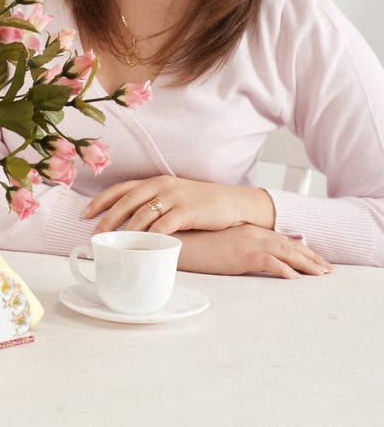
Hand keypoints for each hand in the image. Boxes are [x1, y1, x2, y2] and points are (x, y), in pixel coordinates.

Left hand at [81, 175, 273, 233]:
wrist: (233, 202)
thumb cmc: (202, 203)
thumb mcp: (175, 196)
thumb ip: (154, 203)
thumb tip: (130, 222)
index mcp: (156, 181)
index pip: (121, 189)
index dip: (101, 201)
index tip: (84, 214)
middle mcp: (162, 185)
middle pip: (126, 201)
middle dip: (107, 219)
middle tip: (95, 235)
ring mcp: (174, 197)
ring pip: (142, 214)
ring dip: (126, 231)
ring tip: (115, 246)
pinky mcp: (187, 211)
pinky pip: (163, 226)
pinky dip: (151, 238)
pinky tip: (142, 248)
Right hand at [175, 224, 333, 278]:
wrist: (181, 241)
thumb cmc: (198, 243)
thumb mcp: (224, 242)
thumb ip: (242, 244)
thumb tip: (253, 254)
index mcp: (249, 230)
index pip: (282, 240)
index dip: (302, 249)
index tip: (316, 259)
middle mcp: (253, 233)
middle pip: (289, 246)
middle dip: (310, 257)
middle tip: (327, 269)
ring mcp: (248, 243)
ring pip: (285, 253)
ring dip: (306, 264)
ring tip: (321, 274)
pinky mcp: (241, 255)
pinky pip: (269, 263)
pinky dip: (284, 270)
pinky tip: (295, 278)